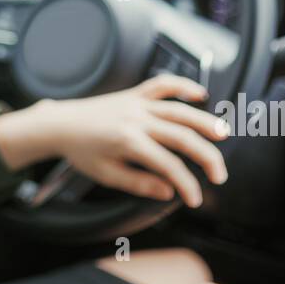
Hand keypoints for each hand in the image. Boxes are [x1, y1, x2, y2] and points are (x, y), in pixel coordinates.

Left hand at [32, 74, 229, 207]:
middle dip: (206, 156)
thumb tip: (168, 191)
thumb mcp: (107, 174)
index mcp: (127, 141)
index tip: (195, 199)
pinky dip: (182, 86)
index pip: (168, 165)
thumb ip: (139, 183)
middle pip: (181, 136)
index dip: (186, 184)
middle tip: (219, 175)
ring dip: (204, 121)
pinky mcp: (135, 93)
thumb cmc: (81, 151)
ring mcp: (137, 103)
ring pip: (179, 109)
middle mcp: (135, 119)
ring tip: (223, 135)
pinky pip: (162, 84)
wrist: (61, 123)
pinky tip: (200, 94)